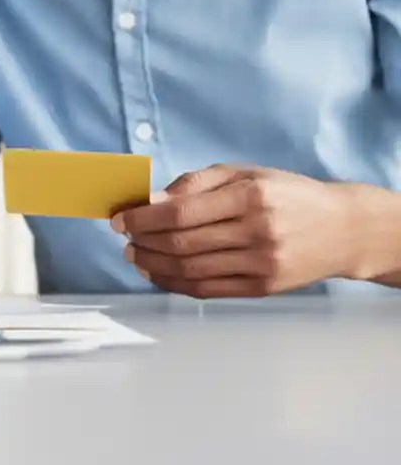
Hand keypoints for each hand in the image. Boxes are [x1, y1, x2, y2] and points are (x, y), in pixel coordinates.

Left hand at [113, 166, 359, 297]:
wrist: (344, 229)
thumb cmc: (287, 195)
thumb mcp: (246, 174)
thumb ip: (196, 184)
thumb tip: (151, 201)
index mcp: (251, 197)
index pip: (181, 212)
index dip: (143, 218)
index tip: (120, 219)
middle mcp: (257, 231)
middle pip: (182, 243)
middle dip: (143, 242)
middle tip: (125, 238)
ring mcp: (261, 264)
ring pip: (190, 270)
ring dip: (153, 265)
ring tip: (135, 256)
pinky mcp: (262, 288)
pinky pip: (206, 290)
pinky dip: (174, 283)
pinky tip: (157, 273)